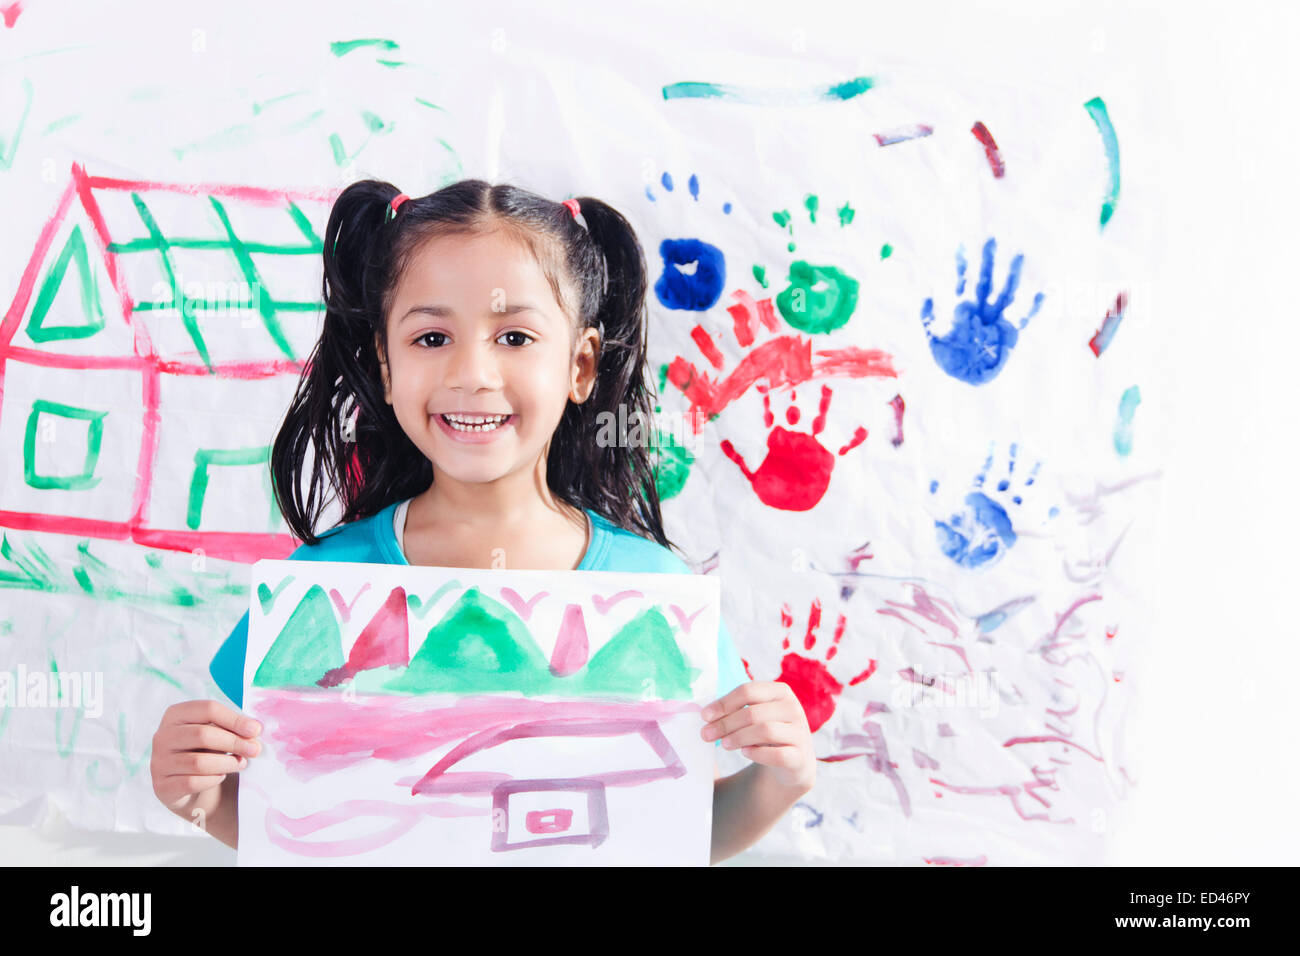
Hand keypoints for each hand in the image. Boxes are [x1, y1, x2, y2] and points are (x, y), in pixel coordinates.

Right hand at [150, 700, 261, 815]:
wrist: (188, 785)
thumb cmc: (206, 751)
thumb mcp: (216, 734)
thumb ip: (233, 728)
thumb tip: (255, 730)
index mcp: (176, 714)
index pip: (207, 709)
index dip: (234, 719)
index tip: (256, 730)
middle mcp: (162, 736)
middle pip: (202, 734)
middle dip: (234, 742)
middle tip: (255, 750)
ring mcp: (159, 762)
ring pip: (198, 762)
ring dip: (227, 763)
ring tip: (242, 763)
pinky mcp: (162, 786)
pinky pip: (192, 782)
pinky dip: (213, 780)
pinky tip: (222, 776)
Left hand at [700, 681, 815, 793]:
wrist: (793, 761)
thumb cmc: (766, 732)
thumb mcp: (754, 715)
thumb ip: (734, 711)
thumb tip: (706, 715)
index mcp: (780, 692)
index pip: (748, 691)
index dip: (724, 703)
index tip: (704, 716)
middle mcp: (793, 709)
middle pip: (753, 713)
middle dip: (726, 724)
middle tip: (706, 735)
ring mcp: (799, 733)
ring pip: (765, 731)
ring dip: (739, 737)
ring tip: (723, 745)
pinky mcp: (800, 757)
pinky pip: (777, 755)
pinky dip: (758, 753)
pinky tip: (745, 752)